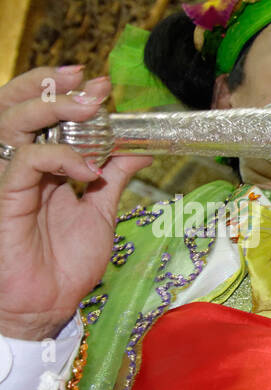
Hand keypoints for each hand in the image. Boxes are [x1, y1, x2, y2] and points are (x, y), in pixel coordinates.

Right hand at [0, 67, 152, 340]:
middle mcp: (23, 167)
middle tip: (92, 84)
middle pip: (22, 109)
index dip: (68, 95)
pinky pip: (24, 163)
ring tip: (91, 109)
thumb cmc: (67, 264)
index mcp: (45, 167)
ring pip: (14, 125)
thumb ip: (114, 178)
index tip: (103, 85)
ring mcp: (11, 180)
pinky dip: (59, 158)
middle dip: (53, 88)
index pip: (47, 117)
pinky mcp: (6, 197)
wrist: (49, 305)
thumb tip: (139, 152)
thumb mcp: (101, 213)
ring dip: (53, 110)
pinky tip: (88, 170)